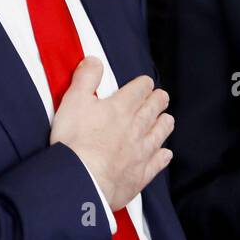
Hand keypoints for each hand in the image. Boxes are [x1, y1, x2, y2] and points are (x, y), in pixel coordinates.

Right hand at [49, 57, 174, 209]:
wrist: (83, 179)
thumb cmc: (76, 141)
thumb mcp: (74, 101)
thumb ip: (85, 78)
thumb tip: (94, 61)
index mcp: (121, 107)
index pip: (140, 88)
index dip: (143, 83)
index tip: (143, 83)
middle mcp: (137, 126)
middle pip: (155, 108)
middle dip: (158, 100)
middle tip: (160, 97)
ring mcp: (142, 150)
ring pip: (161, 131)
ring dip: (164, 123)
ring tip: (165, 119)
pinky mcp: (141, 173)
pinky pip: (158, 161)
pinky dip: (163, 155)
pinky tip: (164, 153)